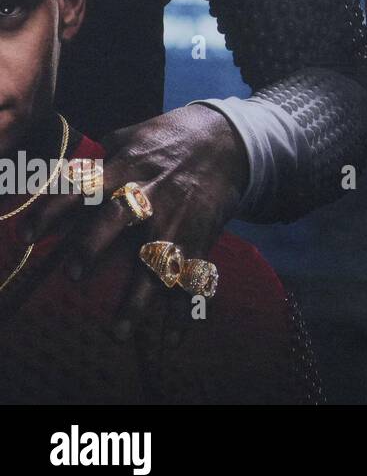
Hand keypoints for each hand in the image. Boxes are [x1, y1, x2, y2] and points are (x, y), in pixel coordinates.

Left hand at [22, 104, 249, 344]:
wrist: (228, 140)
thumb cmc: (170, 139)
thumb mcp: (131, 136)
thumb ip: (99, 160)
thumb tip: (59, 182)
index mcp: (126, 167)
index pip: (83, 187)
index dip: (54, 210)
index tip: (30, 237)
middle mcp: (151, 193)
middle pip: (119, 218)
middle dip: (94, 245)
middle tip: (74, 276)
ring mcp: (178, 217)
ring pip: (157, 258)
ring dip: (139, 298)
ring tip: (120, 332)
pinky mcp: (202, 234)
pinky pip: (193, 275)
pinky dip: (186, 309)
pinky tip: (173, 339)